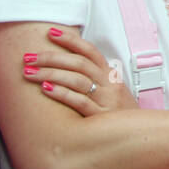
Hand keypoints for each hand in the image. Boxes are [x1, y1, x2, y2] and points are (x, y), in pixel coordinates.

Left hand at [23, 26, 137, 115]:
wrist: (140, 136)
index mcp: (111, 75)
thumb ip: (93, 78)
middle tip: (29, 58)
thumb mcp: (111, 91)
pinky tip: (46, 89)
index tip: (50, 33)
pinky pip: (79, 101)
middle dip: (51, 57)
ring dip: (50, 74)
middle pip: (79, 63)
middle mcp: (110, 84)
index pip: (90, 51)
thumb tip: (64, 65)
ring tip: (29, 73)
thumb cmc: (119, 114)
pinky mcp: (102, 116)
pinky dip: (62, 93)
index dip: (70, 40)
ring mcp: (107, 99)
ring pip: (77, 80)